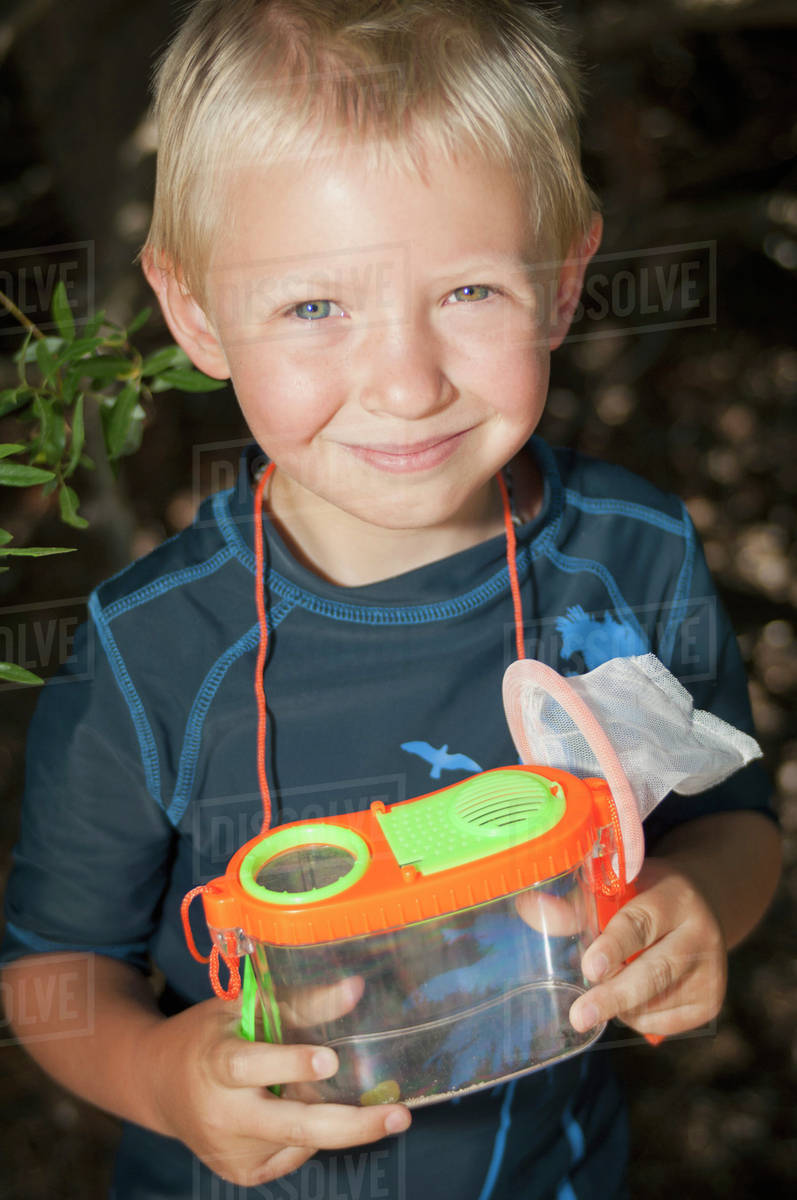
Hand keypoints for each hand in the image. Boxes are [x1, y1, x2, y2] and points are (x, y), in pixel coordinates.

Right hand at [141, 979, 410, 1186]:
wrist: (158, 1085)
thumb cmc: (209, 1035)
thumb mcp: (244, 1009)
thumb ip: (299, 1003)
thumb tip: (357, 988)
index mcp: (216, 1062)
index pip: (251, 1066)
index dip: (290, 1063)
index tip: (329, 1059)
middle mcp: (223, 1114)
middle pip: (294, 1126)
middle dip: (352, 1124)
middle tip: (399, 1116)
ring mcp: (232, 1151)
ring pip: (302, 1140)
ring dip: (331, 1116)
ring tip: (332, 1088)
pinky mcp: (242, 1173)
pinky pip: (293, 1153)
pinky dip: (308, 1132)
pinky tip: (295, 1107)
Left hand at [568, 858, 727, 1039]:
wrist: (704, 905)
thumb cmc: (644, 895)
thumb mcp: (616, 889)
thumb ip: (576, 905)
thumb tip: (530, 909)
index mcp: (675, 897)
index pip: (641, 923)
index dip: (614, 946)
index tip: (590, 968)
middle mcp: (701, 935)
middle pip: (655, 972)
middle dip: (614, 996)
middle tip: (579, 1016)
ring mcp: (711, 972)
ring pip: (654, 1002)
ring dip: (619, 1002)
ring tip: (607, 981)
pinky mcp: (710, 1003)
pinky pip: (662, 1022)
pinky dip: (635, 1015)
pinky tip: (633, 992)